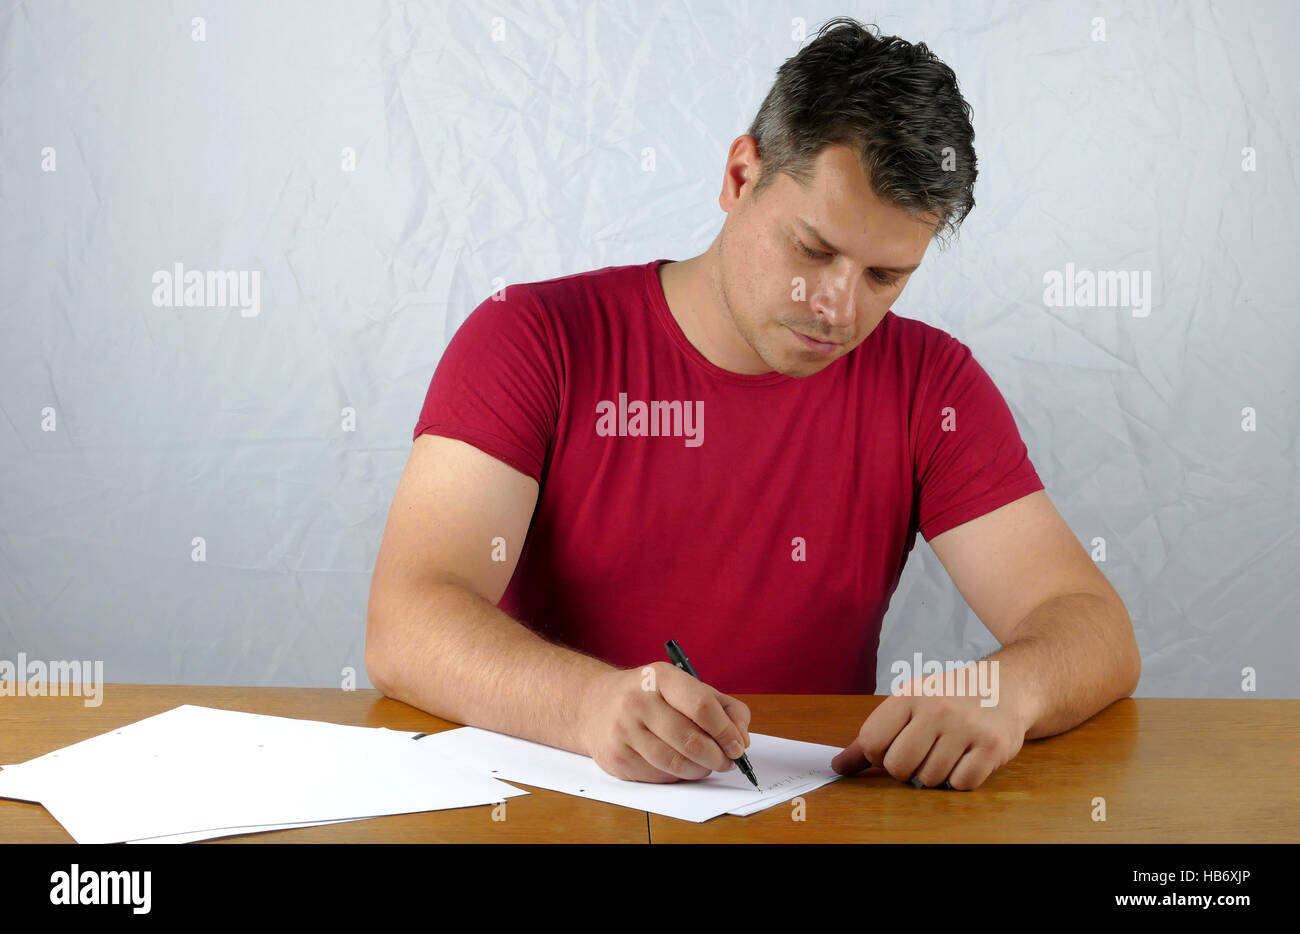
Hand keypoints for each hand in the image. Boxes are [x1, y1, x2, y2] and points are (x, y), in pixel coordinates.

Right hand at [576, 661, 751, 782]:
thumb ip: (722, 707)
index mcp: (660, 677)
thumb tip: (741, 739)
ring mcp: (623, 731)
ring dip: (700, 770)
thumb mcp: (685, 687)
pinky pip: (659, 776)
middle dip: (717, 757)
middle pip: (691, 741)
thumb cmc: (650, 696)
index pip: (702, 706)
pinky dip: (677, 776)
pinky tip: (678, 766)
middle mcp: (638, 701)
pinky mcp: (616, 759)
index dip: (726, 731)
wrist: (594, 705)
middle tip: (727, 762)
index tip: (738, 746)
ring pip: (676, 764)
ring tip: (706, 765)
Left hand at [831, 667, 1029, 789]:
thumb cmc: (949, 700)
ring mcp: (966, 728)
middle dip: (906, 770)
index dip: (877, 756)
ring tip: (947, 752)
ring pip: (929, 779)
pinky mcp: (992, 747)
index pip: (871, 742)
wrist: (1005, 687)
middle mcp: (937, 708)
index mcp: (909, 695)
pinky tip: (966, 759)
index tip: (893, 749)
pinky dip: (960, 780)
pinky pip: (960, 784)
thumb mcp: (908, 706)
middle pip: (898, 766)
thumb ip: (873, 737)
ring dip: (935, 775)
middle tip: (922, 755)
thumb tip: (838, 766)